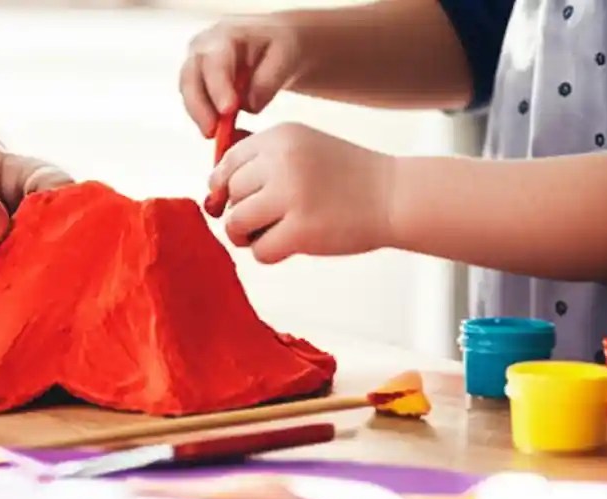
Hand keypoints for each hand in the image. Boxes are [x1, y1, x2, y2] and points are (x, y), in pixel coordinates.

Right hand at [180, 15, 301, 136]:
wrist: (274, 45)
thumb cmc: (280, 45)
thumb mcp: (287, 54)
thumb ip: (269, 79)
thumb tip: (249, 106)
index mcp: (226, 35)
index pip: (215, 61)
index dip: (218, 87)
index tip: (228, 110)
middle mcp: (204, 47)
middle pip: (190, 77)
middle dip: (199, 107)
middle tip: (212, 132)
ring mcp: (197, 65)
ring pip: (187, 92)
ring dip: (199, 116)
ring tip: (215, 135)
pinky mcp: (198, 83)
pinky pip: (194, 103)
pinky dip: (204, 119)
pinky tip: (220, 133)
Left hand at [209, 123, 396, 263]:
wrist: (394, 196)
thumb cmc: (344, 175)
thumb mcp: (303, 148)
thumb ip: (260, 157)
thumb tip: (212, 181)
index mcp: (280, 137)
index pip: (226, 163)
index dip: (227, 186)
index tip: (243, 198)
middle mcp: (281, 161)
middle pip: (229, 195)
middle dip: (241, 212)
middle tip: (268, 218)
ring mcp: (291, 196)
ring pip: (236, 223)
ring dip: (249, 235)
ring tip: (274, 232)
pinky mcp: (301, 231)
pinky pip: (259, 251)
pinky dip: (270, 253)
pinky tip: (292, 244)